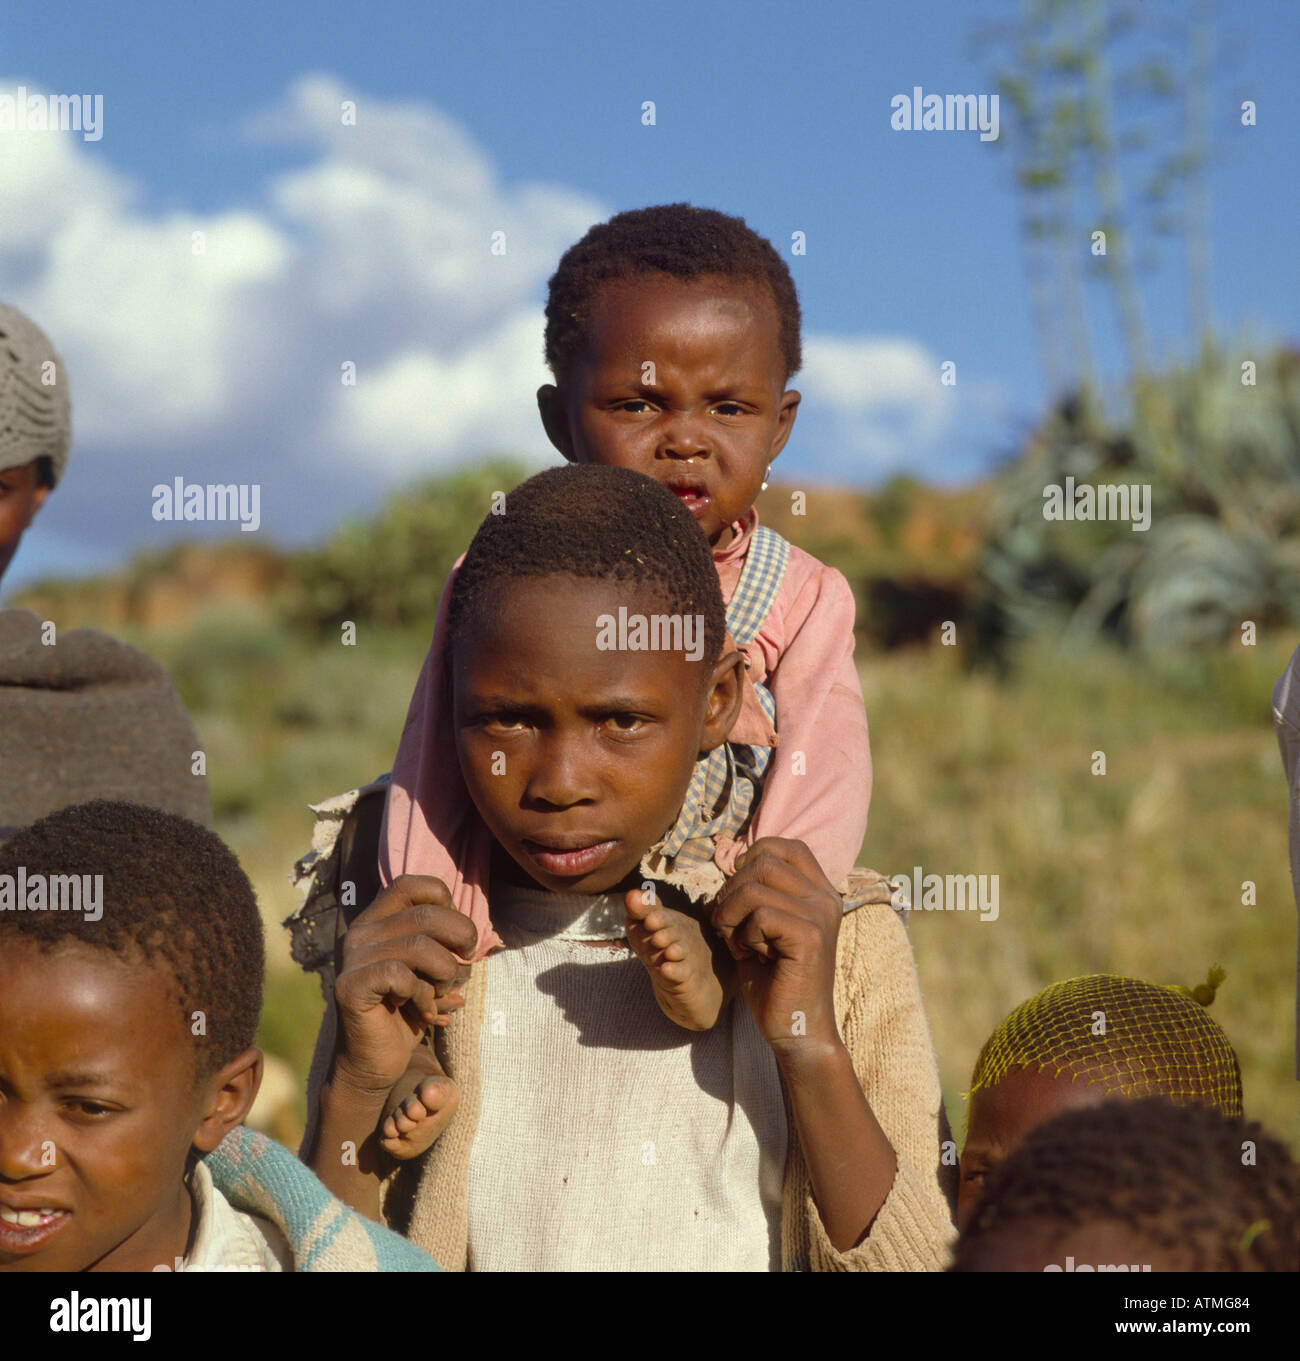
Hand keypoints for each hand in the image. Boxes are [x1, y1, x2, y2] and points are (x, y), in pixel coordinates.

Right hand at [332, 875, 476, 1097]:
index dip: (445, 903)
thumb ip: (444, 942)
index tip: (456, 937)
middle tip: (465, 966)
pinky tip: (422, 1010)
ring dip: (445, 974)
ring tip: (442, 994)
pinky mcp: (349, 987)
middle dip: (461, 939)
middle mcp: (360, 932)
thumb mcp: (431, 968)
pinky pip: (400, 976)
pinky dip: (422, 995)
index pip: (412, 885)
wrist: (375, 1062)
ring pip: (420, 946)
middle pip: (426, 915)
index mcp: (378, 919)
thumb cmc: (408, 1009)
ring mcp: (351, 958)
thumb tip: (473, 935)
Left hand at [709, 838, 841, 1057]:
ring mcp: (820, 916)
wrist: (795, 1029)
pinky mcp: (810, 937)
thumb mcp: (760, 927)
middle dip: (731, 892)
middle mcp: (825, 898)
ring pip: (753, 888)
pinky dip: (743, 936)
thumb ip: (753, 893)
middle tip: (731, 926)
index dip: (751, 859)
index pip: (784, 846)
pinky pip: (759, 915)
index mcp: (819, 892)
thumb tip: (730, 864)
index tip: (739, 892)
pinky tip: (752, 956)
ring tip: (740, 944)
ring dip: (731, 916)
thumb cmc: (774, 980)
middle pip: (762, 861)